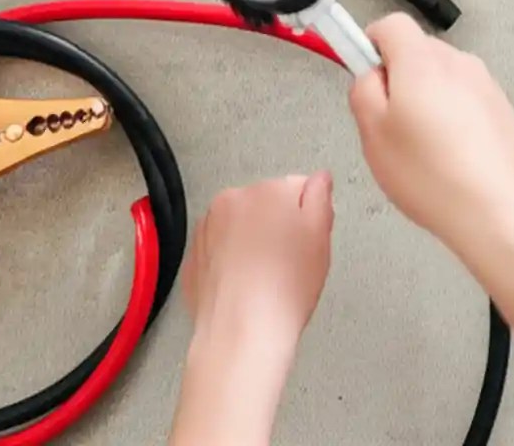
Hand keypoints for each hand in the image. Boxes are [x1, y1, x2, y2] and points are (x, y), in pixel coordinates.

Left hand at [181, 172, 334, 343]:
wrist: (241, 332)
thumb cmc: (285, 288)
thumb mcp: (320, 237)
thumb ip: (320, 197)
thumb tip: (319, 179)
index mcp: (266, 190)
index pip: (298, 189)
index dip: (309, 217)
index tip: (309, 243)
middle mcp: (230, 201)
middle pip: (266, 205)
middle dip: (278, 226)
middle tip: (290, 263)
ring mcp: (206, 229)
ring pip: (240, 227)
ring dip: (252, 243)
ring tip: (266, 278)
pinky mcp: (192, 257)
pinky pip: (220, 250)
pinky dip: (232, 262)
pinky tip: (245, 287)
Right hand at [348, 14, 513, 244]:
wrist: (493, 211)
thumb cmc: (432, 176)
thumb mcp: (372, 132)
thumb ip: (362, 89)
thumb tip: (368, 75)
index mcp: (422, 61)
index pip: (391, 24)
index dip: (369, 45)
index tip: (361, 70)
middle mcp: (458, 63)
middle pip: (417, 50)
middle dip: (398, 77)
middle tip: (388, 122)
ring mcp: (484, 85)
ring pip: (442, 77)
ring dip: (426, 99)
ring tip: (420, 146)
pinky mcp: (501, 109)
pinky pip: (465, 99)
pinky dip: (452, 117)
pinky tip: (447, 155)